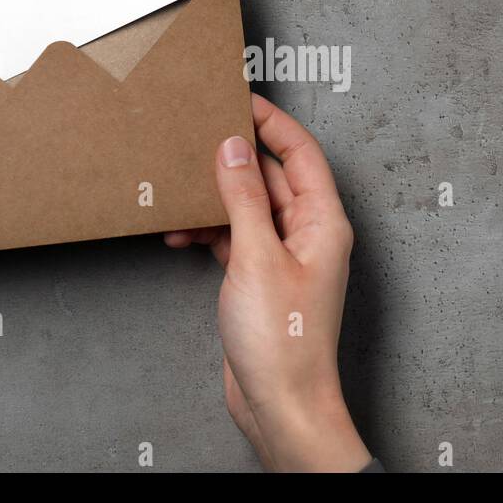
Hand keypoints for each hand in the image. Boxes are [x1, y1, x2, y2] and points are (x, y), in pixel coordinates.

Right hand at [165, 94, 371, 471]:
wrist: (281, 404)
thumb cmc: (283, 340)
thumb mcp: (255, 256)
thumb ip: (243, 197)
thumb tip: (234, 147)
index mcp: (322, 221)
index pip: (299, 152)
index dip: (271, 122)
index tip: (239, 99)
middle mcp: (308, 234)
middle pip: (273, 176)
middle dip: (236, 156)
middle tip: (198, 134)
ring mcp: (285, 257)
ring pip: (249, 207)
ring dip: (216, 197)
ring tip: (180, 185)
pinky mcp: (262, 280)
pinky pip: (236, 238)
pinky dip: (209, 232)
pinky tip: (180, 233)